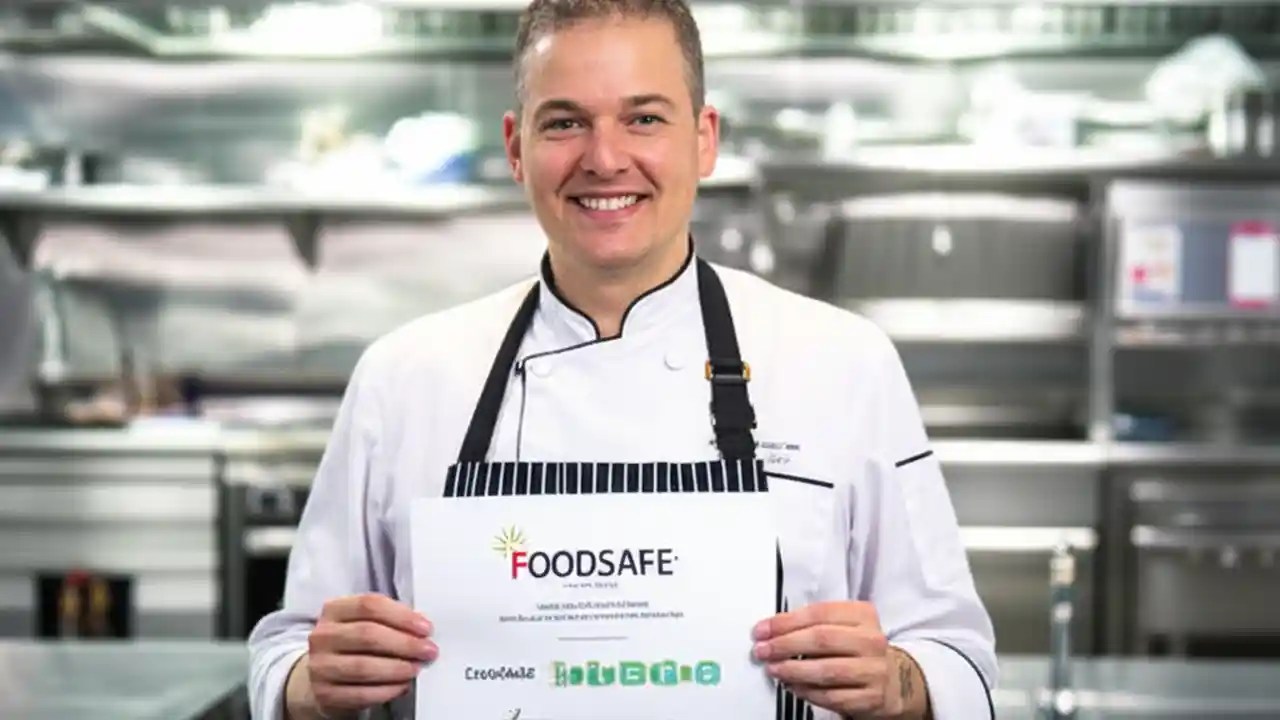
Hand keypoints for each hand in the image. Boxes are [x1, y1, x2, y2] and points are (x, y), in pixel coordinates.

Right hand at [288, 593, 437, 718]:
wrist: (325, 674)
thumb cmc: (353, 644)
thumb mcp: (364, 622)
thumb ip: (389, 620)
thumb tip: (421, 627)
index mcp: (334, 610)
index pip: (369, 605)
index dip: (402, 616)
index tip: (425, 628)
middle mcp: (323, 636)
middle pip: (367, 634)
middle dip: (405, 643)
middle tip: (428, 650)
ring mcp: (320, 666)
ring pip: (363, 666)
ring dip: (397, 668)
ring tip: (416, 668)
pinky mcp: (325, 694)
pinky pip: (360, 693)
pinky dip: (387, 690)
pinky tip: (402, 685)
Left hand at [752, 601, 928, 718]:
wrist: (893, 680)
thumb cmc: (858, 649)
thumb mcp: (842, 626)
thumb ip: (811, 624)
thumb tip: (770, 630)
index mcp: (863, 614)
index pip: (819, 613)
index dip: (785, 622)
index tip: (762, 630)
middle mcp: (871, 640)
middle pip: (821, 639)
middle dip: (785, 645)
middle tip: (762, 650)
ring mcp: (874, 669)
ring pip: (826, 670)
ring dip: (792, 670)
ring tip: (773, 669)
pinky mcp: (872, 697)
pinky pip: (832, 696)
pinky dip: (807, 692)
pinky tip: (793, 687)